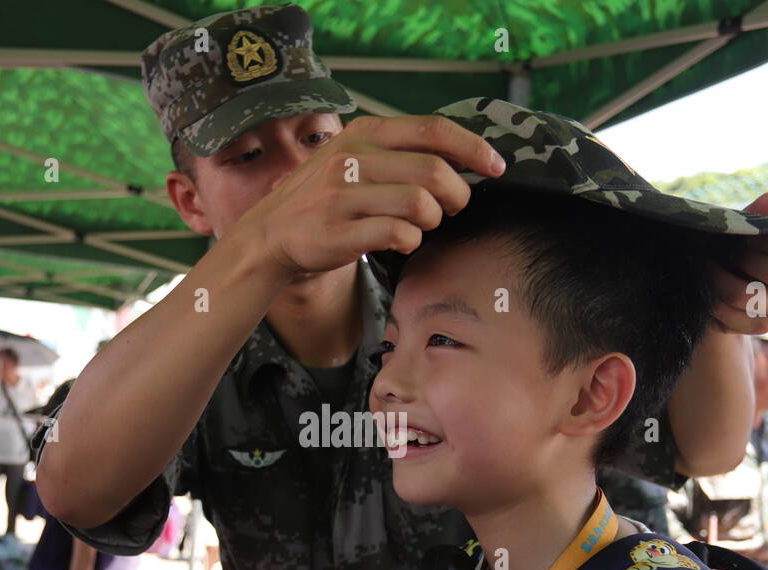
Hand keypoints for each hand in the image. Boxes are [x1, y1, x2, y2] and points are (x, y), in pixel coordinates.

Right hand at [236, 114, 506, 279]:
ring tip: (421, 225)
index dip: (474, 148)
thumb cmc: (325, 198)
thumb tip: (463, 159)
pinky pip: (399, 235)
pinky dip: (411, 241)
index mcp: (364, 132)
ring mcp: (344, 196)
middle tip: (452, 208)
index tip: (496, 167)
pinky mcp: (340, 231)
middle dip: (457, 195)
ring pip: (420, 205)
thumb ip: (400, 152)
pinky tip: (402, 241)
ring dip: (433, 220)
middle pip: (435, 171)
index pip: (434, 130)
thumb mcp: (356, 158)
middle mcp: (353, 158)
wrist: (271, 234)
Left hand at [712, 192, 767, 333]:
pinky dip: (718, 304)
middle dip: (748, 261)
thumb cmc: (742, 243)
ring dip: (724, 281)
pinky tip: (708, 292)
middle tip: (724, 252)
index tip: (752, 239)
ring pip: (756, 299)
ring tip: (708, 268)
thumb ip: (759, 217)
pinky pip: (739, 319)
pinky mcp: (764, 325)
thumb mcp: (749, 227)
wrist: (723, 276)